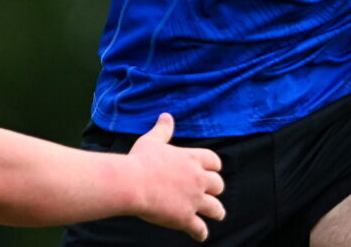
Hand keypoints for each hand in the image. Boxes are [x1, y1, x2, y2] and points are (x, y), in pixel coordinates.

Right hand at [127, 113, 225, 240]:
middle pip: (218, 185)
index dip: (213, 167)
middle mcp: (198, 179)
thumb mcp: (152, 141)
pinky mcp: (185, 218)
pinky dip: (200, 232)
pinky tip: (199, 234)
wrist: (132, 184)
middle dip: (215, 189)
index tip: (211, 171)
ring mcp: (194, 200)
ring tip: (217, 214)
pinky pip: (200, 229)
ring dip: (217, 211)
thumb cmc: (140, 160)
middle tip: (211, 193)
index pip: (214, 161)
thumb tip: (166, 116)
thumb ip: (163, 130)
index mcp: (192, 159)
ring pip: (216, 208)